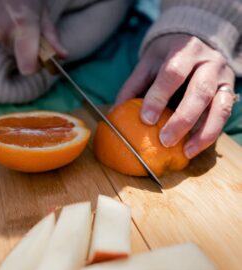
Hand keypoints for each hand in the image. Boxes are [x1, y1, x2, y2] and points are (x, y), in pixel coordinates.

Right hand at [0, 0, 67, 74]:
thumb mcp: (42, 8)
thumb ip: (51, 35)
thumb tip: (63, 55)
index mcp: (22, 25)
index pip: (28, 67)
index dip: (36, 66)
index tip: (41, 59)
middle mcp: (2, 31)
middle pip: (20, 58)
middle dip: (27, 49)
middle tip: (29, 29)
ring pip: (7, 49)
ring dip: (13, 40)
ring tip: (13, 18)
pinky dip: (0, 33)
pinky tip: (1, 16)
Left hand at [116, 34, 234, 157]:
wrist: (196, 39)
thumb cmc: (167, 55)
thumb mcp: (148, 64)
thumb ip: (133, 86)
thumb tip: (116, 113)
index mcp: (184, 51)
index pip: (172, 73)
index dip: (159, 97)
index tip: (146, 119)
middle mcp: (208, 62)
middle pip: (200, 92)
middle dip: (182, 119)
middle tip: (165, 141)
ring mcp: (222, 78)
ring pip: (219, 106)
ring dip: (202, 133)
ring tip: (185, 152)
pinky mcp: (229, 91)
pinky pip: (224, 115)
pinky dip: (210, 133)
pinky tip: (195, 147)